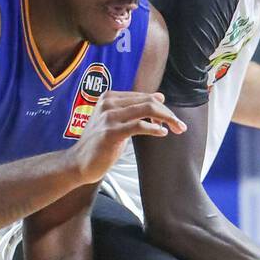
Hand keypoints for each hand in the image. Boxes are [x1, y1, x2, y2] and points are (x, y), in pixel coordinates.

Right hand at [71, 90, 185, 183]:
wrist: (79, 163)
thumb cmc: (100, 144)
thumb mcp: (117, 121)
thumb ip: (134, 109)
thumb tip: (159, 96)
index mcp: (110, 97)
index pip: (144, 96)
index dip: (162, 107)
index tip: (173, 120)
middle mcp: (108, 103)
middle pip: (148, 101)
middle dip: (168, 113)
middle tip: (181, 126)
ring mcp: (108, 117)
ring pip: (146, 110)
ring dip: (167, 119)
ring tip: (176, 129)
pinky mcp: (110, 133)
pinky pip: (139, 126)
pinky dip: (154, 129)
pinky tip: (162, 133)